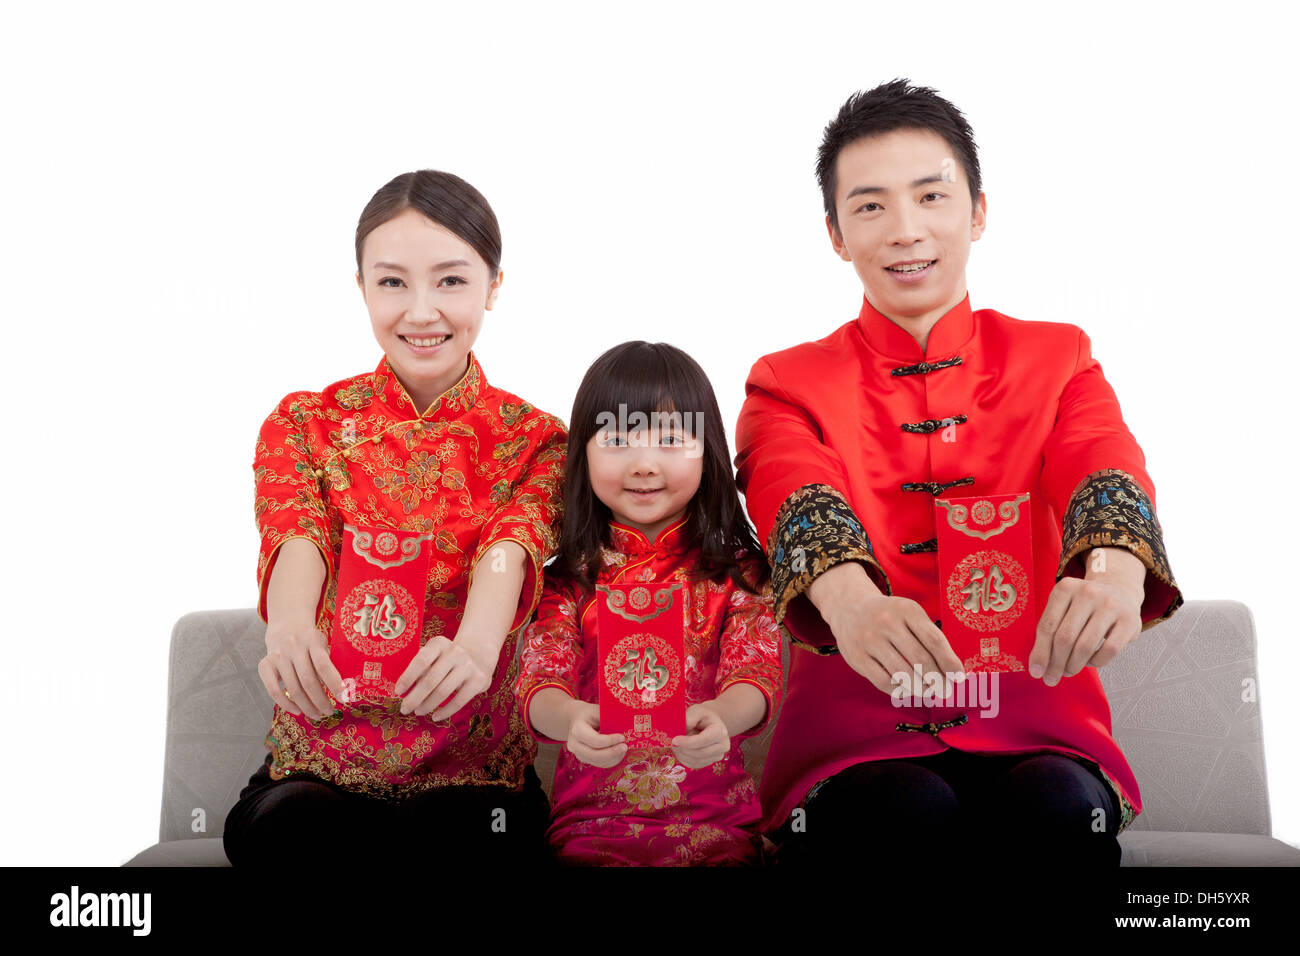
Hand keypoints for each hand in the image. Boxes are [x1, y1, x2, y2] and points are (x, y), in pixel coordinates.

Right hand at [257, 616, 343, 722]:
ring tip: (317, 715)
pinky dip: (286, 705)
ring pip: (293, 689)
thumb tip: (342, 691)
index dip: (334, 683)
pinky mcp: (264, 665)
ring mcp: (277, 656)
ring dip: (307, 707)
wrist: (286, 627)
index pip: (323, 665)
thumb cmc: (310, 641)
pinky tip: (298, 711)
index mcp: (312, 639)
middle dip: (321, 701)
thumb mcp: (322, 643)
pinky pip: (274, 691)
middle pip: (308, 681)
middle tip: (330, 712)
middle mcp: (293, 647)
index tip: (344, 698)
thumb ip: (329, 661)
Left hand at [395, 633, 496, 719]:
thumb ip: (422, 669)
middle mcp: (455, 652)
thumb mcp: (435, 655)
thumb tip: (403, 692)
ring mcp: (468, 665)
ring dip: (427, 705)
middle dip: (414, 697)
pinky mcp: (479, 680)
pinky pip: (459, 700)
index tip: (398, 691)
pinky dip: (445, 711)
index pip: (421, 660)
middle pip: (430, 679)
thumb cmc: (447, 659)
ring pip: (443, 691)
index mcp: (440, 643)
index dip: (407, 677)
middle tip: (404, 709)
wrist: (479, 654)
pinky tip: (436, 716)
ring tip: (418, 711)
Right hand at [563, 700, 626, 767]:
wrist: (575, 719)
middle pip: (594, 755)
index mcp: (577, 730)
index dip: (610, 741)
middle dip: (612, 753)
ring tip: (623, 749)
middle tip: (625, 747)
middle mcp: (575, 744)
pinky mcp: (584, 759)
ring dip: (614, 758)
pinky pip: (599, 764)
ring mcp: (578, 754)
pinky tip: (619, 753)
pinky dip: (611, 761)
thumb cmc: (589, 714)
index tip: (622, 737)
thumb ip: (609, 718)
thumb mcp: (597, 710)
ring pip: (598, 762)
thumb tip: (626, 724)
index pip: (595, 740)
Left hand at [671, 703, 729, 768]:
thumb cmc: (702, 716)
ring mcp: (718, 755)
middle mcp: (723, 745)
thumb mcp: (696, 710)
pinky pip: (694, 765)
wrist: (710, 723)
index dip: (688, 742)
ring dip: (682, 755)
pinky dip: (684, 759)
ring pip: (696, 761)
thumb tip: (683, 729)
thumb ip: (690, 718)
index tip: (674, 740)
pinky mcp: (710, 762)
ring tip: (675, 745)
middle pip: (700, 753)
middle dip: (683, 749)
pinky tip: (680, 750)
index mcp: (720, 731)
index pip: (703, 740)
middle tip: (672, 743)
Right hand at [821, 589, 964, 696]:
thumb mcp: (909, 615)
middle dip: (937, 679)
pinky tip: (906, 690)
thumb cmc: (890, 617)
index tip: (958, 677)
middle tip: (944, 689)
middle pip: (920, 659)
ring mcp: (869, 639)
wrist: (849, 609)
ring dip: (921, 688)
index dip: (949, 662)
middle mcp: (887, 622)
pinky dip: (899, 690)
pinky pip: (883, 681)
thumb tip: (953, 671)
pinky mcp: (857, 657)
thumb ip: (929, 637)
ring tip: (928, 691)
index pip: (934, 640)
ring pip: (903, 673)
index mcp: (906, 610)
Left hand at [1029, 567, 1142, 685]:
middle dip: (1055, 663)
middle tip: (1052, 678)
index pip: (1047, 626)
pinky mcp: (1129, 620)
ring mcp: (1110, 605)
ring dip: (1073, 665)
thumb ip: (1049, 629)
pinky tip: (1090, 661)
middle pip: (1064, 638)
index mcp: (1065, 588)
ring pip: (1085, 646)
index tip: (1036, 672)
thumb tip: (1038, 665)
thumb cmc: (1084, 605)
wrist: (1119, 590)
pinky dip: (1096, 662)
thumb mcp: (1063, 606)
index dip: (1040, 653)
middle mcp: (1087, 593)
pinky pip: (1109, 650)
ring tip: (1068, 671)